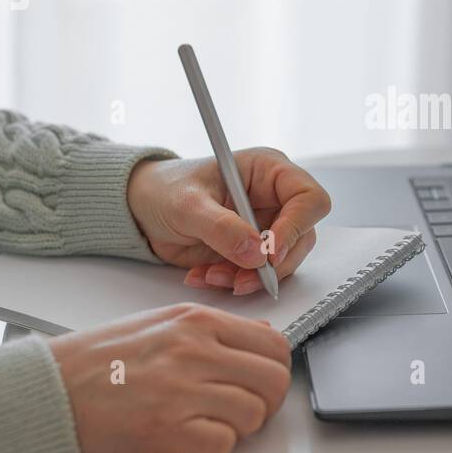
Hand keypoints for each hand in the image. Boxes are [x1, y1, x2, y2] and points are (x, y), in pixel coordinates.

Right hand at [48, 302, 292, 452]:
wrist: (47, 389)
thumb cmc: (96, 360)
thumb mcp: (159, 324)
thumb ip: (211, 331)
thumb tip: (259, 340)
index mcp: (196, 321)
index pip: (273, 344)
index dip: (274, 369)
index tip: (259, 383)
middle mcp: (194, 349)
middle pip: (274, 380)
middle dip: (266, 402)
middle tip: (242, 411)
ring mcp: (181, 388)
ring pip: (254, 414)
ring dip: (238, 428)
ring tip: (208, 425)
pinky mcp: (166, 428)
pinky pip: (223, 445)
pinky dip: (213, 450)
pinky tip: (190, 442)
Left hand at [127, 147, 331, 295]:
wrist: (142, 209)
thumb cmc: (165, 190)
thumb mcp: (188, 205)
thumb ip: (222, 228)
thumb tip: (257, 253)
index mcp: (269, 171)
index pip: (309, 198)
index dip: (296, 227)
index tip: (269, 253)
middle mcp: (275, 198)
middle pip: (302, 236)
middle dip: (272, 263)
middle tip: (241, 277)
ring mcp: (266, 226)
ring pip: (283, 262)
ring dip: (251, 277)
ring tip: (213, 275)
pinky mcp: (252, 251)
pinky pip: (258, 275)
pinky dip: (234, 281)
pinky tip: (205, 275)